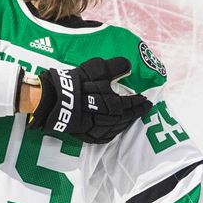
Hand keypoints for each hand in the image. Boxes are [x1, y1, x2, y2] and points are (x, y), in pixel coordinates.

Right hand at [28, 57, 151, 143]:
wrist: (55, 101)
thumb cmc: (78, 84)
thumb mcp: (98, 69)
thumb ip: (116, 66)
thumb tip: (129, 65)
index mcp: (115, 104)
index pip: (132, 103)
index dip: (140, 102)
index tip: (147, 100)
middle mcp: (110, 119)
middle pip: (127, 117)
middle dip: (137, 113)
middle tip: (144, 109)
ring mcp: (99, 129)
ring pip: (117, 128)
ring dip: (126, 123)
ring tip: (132, 118)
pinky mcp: (88, 136)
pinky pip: (105, 137)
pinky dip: (113, 133)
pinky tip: (115, 130)